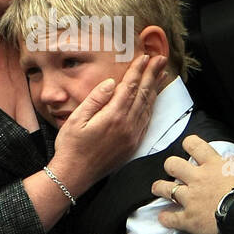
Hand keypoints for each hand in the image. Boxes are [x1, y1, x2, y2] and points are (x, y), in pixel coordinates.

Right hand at [49, 54, 165, 195]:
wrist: (74, 175)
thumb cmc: (71, 146)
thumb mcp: (77, 119)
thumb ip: (96, 98)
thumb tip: (113, 82)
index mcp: (113, 116)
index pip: (130, 87)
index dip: (138, 70)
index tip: (145, 57)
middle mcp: (127, 125)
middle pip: (143, 94)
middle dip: (152, 74)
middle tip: (160, 59)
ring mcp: (132, 136)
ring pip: (148, 107)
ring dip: (155, 89)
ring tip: (162, 75)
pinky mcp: (133, 145)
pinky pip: (146, 121)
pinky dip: (151, 107)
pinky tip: (153, 99)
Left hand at [151, 135, 233, 233]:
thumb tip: (231, 160)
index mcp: (213, 166)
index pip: (195, 146)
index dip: (189, 144)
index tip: (187, 145)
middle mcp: (198, 179)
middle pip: (173, 164)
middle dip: (170, 166)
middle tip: (171, 169)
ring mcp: (190, 198)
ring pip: (166, 189)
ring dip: (160, 188)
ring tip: (157, 188)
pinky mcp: (188, 218)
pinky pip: (171, 218)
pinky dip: (166, 218)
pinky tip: (164, 218)